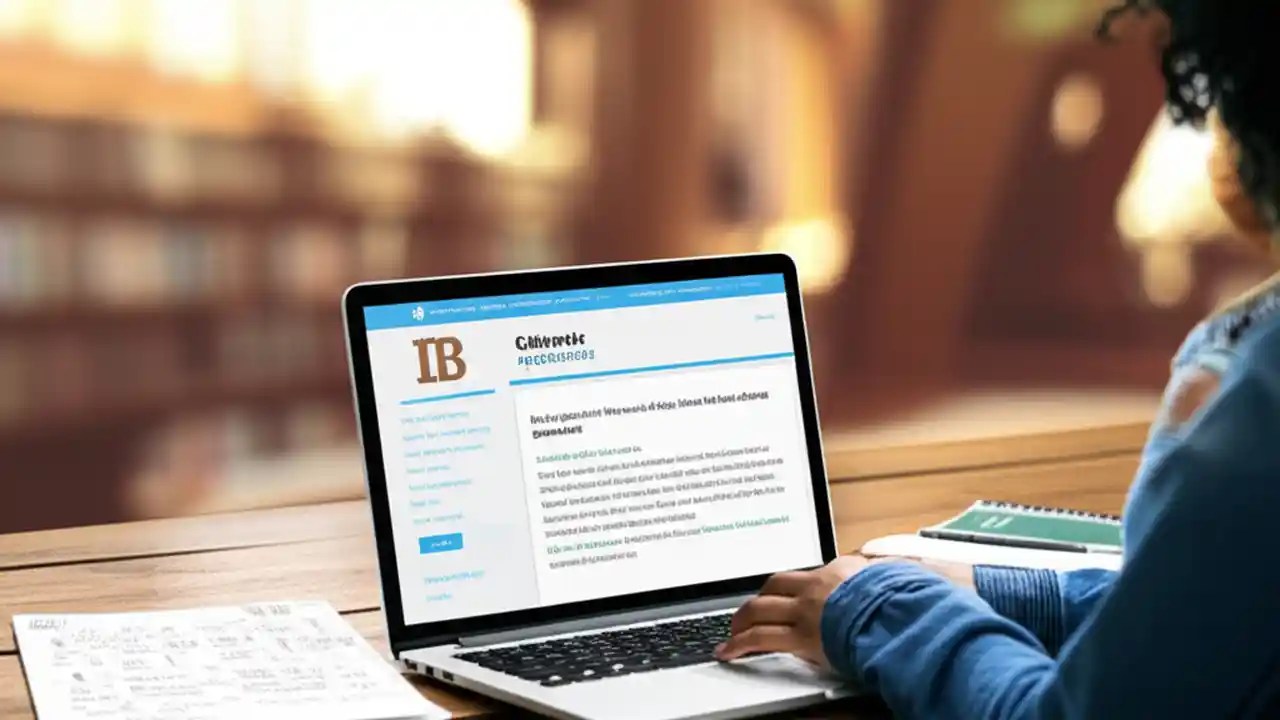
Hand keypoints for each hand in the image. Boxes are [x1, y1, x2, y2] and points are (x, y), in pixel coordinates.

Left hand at [715, 555, 974, 666]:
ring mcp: (807, 608)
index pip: (810, 575)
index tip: (791, 594)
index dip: (797, 586)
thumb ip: (891, 575)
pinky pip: (760, 638)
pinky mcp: (801, 635)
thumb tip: (901, 569)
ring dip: (743, 619)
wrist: (903, 612)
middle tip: (750, 609)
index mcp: (843, 570)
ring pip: (760, 607)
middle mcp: (818, 584)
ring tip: (733, 631)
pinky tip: (730, 652)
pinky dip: (740, 645)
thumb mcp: (902, 577)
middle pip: (776, 584)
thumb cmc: (908, 599)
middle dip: (760, 596)